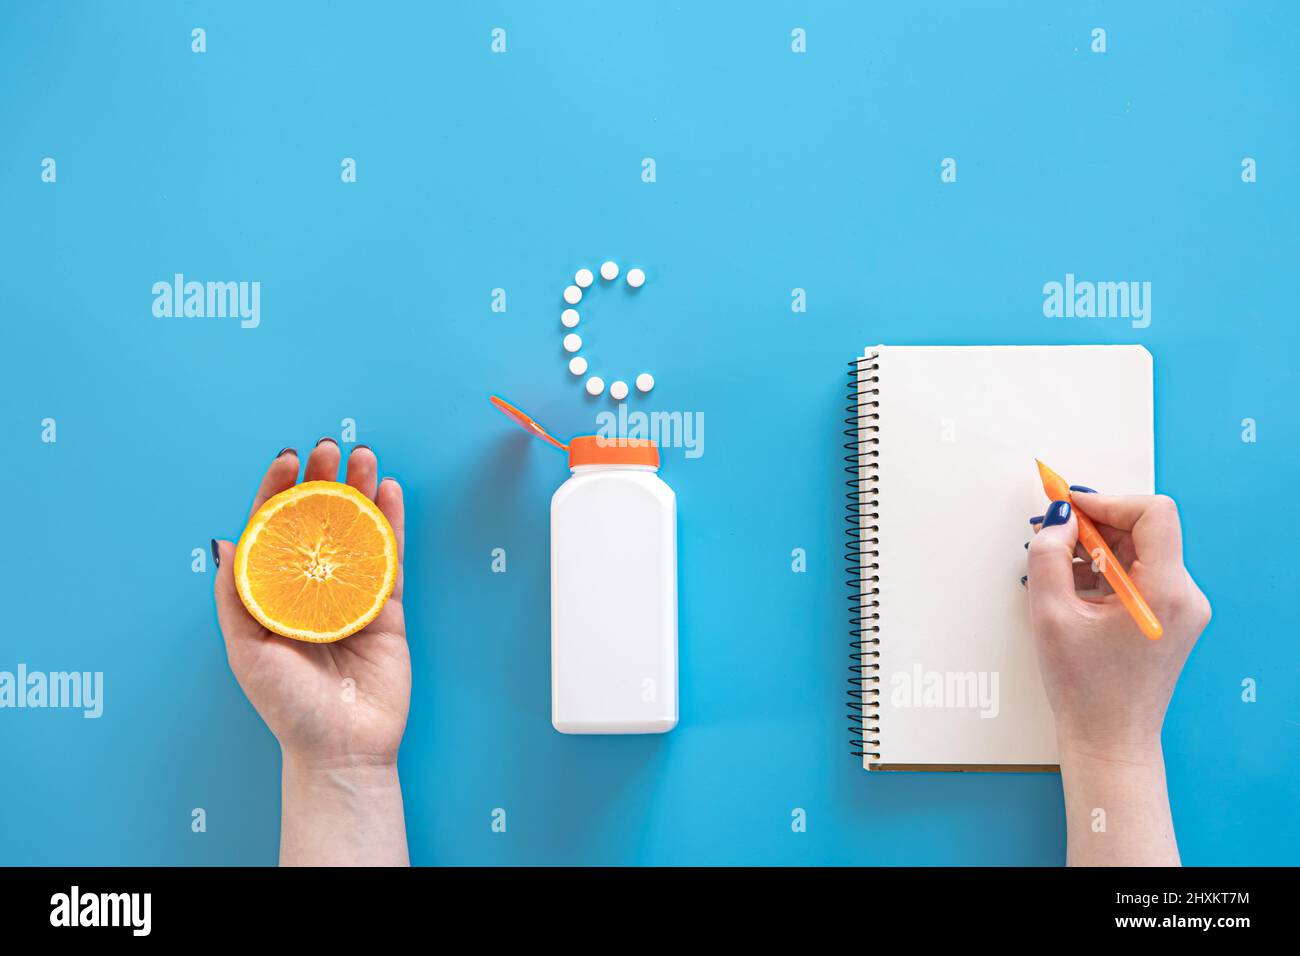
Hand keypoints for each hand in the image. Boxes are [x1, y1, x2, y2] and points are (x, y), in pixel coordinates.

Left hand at [213, 441, 410, 864]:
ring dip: (361, 491)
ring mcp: (351, 595)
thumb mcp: (246, 651)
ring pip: (357, 530)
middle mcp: (312, 589)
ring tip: (364, 455)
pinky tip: (391, 492)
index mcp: (274, 596)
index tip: (286, 459)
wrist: (342, 748)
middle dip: (323, 480)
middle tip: (329, 446)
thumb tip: (225, 541)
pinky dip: (392, 523)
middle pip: (319, 521)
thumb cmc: (288, 707)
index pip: (275, 530)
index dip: (278, 492)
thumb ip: (236, 598)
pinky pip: (390, 558)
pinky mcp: (388, 608)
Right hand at [1025, 489, 1210, 864]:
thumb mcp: (1052, 615)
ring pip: (1141, 551)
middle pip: (1145, 530)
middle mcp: (1184, 595)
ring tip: (1055, 564)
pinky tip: (1072, 586)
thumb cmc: (1084, 689)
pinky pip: (1140, 574)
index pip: (1153, 514)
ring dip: (1097, 548)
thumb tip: (1057, 520)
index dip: (1107, 501)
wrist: (1109, 740)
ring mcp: (1181, 607)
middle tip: (1051, 529)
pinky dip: (1106, 570)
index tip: (1069, 506)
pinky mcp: (1170, 617)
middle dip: (1096, 524)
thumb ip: (1049, 556)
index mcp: (1165, 592)